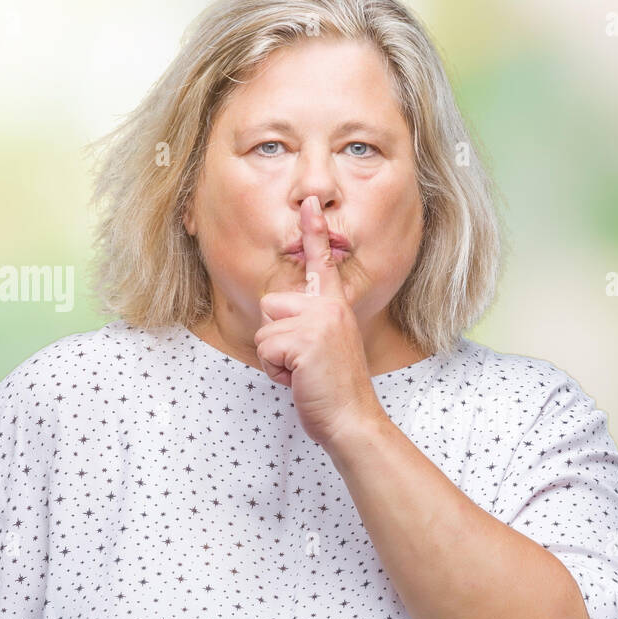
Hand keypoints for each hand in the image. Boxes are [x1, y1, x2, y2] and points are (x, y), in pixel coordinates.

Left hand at [253, 195, 386, 449]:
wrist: (351, 418)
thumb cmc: (335, 389)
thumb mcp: (326, 347)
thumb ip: (311, 325)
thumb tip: (281, 318)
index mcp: (335, 306)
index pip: (322, 262)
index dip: (314, 230)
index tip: (309, 200)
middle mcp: (329, 307)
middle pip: (271, 304)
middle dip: (276, 337)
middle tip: (304, 361)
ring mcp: (318, 322)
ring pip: (265, 329)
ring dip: (275, 358)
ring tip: (303, 372)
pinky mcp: (304, 340)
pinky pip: (265, 348)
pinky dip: (276, 371)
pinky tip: (300, 380)